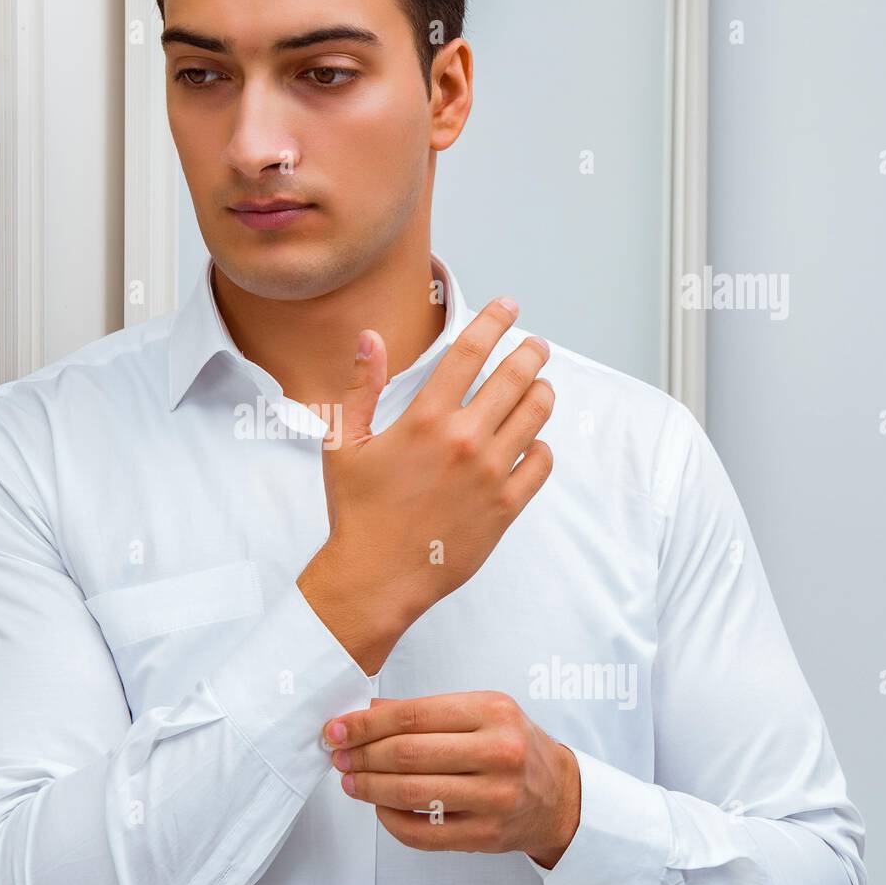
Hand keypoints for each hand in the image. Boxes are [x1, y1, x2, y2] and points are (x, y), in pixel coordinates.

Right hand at [298, 299, 553, 673]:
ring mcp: (490, 474)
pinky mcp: (506, 506)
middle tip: (535, 345)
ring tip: (538, 387)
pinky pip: (541, 462)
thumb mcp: (343, 443)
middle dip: (531, 352)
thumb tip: (370, 338)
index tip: (509, 308)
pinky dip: (541, 446)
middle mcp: (463, 440)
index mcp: (424, 419)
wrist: (376, 576)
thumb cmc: (357, 511)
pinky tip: (531, 442)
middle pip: (515, 376)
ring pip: (536, 414)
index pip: (470, 352)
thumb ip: (361, 386)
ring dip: (541, 392)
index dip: (494, 322)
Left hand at [320, 691, 580, 862]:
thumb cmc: (511, 746)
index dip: (366, 724)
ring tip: (350, 780)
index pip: (412, 716)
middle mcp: (498, 752)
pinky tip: (379, 808)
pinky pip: (423, 833)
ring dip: (370, 787)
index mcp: (492, 712)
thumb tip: (364, 712)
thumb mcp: (479, 712)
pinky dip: (391, 820)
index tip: (337, 729)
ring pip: (411, 794)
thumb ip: (424, 712)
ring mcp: (495, 798)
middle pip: (407, 755)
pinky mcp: (487, 836)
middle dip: (362, 755)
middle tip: (338, 755)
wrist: (559, 795)